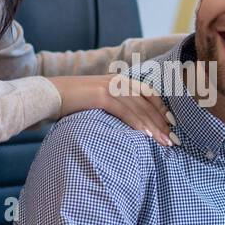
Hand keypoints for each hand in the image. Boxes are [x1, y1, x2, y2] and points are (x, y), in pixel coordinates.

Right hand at [47, 74, 174, 145]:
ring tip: (165, 143)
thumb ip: (113, 106)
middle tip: (175, 139)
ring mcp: (110, 87)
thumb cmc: (72, 103)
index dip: (162, 108)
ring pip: (140, 108)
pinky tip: (147, 137)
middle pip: (148, 102)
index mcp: (119, 81)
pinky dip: (138, 125)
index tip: (173, 124)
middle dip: (163, 122)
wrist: (49, 95)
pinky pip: (125, 112)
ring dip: (154, 127)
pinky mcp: (102, 96)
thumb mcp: (97, 101)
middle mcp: (118, 81)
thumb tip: (128, 123)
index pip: (148, 93)